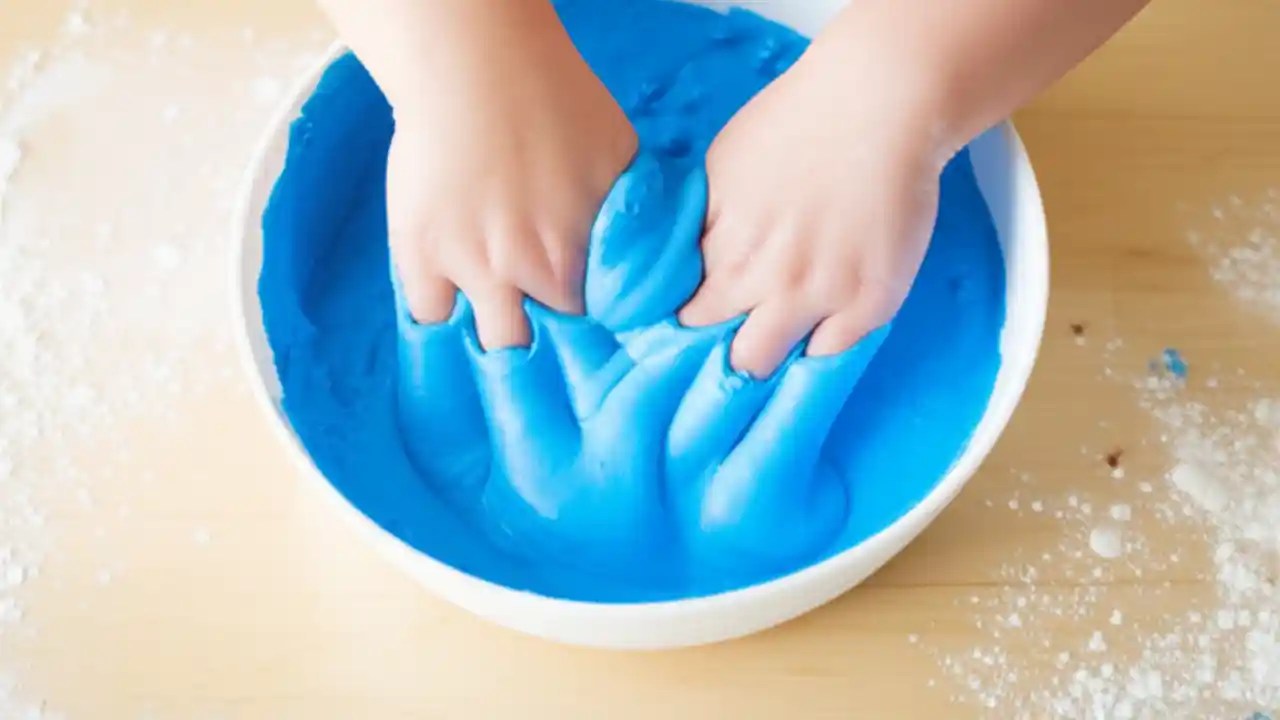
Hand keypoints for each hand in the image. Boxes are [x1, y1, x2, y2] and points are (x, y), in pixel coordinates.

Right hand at [382, 2, 636, 349]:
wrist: (475, 68)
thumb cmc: (557, 100)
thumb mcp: (622, 157)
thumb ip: (636, 219)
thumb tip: (657, 254)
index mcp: (583, 261)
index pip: (598, 333)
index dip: (597, 341)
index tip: (593, 342)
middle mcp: (529, 277)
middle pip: (546, 354)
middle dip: (551, 356)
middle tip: (550, 346)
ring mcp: (470, 270)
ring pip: (488, 347)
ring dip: (498, 344)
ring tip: (503, 334)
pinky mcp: (420, 255)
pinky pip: (429, 319)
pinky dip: (442, 318)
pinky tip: (454, 308)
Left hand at [678, 40, 947, 377]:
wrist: (877, 105)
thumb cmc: (792, 125)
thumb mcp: (721, 172)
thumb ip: (702, 231)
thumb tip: (679, 272)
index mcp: (725, 251)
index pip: (688, 320)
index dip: (688, 329)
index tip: (691, 333)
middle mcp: (769, 282)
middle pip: (727, 357)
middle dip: (720, 358)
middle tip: (729, 348)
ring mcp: (823, 296)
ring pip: (772, 364)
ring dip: (765, 360)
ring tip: (769, 347)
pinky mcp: (872, 301)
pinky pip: (832, 355)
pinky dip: (818, 348)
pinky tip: (812, 332)